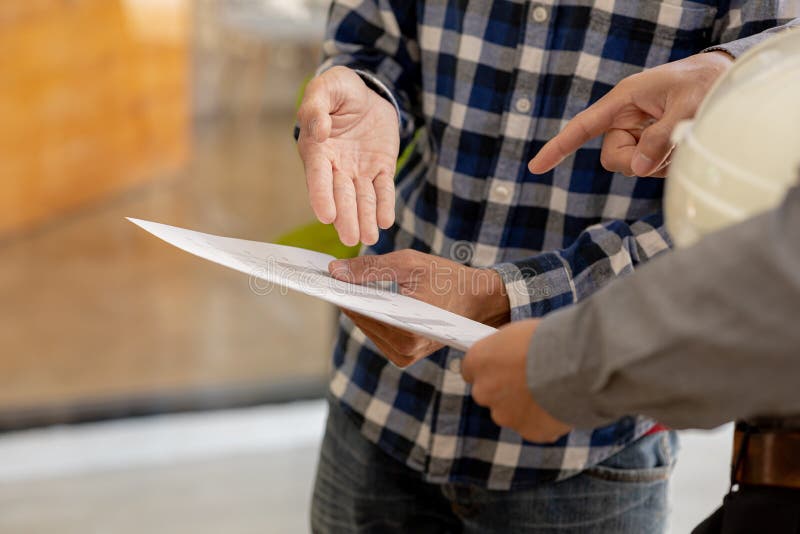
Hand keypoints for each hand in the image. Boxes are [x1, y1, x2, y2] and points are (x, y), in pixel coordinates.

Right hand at [297, 66, 400, 245]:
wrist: (366, 93)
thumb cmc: (339, 89)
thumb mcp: (326, 87)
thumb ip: (317, 107)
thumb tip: (320, 131)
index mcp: (318, 149)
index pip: (318, 176)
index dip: (321, 196)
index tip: (326, 215)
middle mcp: (337, 165)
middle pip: (341, 195)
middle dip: (346, 217)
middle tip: (350, 238)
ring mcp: (359, 170)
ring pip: (362, 198)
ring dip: (365, 218)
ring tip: (369, 238)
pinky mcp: (381, 169)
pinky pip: (384, 189)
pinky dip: (385, 205)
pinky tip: (386, 221)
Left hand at [329, 250, 510, 366]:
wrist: (481, 300)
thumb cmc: (448, 279)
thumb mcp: (409, 264)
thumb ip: (370, 268)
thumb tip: (334, 271)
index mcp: (405, 332)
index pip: (358, 311)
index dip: (340, 291)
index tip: (325, 276)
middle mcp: (403, 351)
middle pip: (360, 320)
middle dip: (350, 297)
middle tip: (336, 274)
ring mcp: (404, 356)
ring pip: (368, 327)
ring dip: (361, 306)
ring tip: (353, 283)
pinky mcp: (406, 356)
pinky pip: (379, 333)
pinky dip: (374, 315)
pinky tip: (371, 297)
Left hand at [462, 321, 572, 441]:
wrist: (576, 365)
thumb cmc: (548, 340)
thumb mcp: (517, 333)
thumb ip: (504, 351)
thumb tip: (507, 357)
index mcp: (478, 361)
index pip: (471, 369)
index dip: (489, 368)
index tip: (501, 367)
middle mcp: (484, 391)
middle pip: (489, 393)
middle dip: (505, 389)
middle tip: (530, 379)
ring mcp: (504, 414)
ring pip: (511, 413)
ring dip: (525, 406)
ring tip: (551, 391)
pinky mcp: (527, 431)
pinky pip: (534, 426)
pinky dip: (545, 418)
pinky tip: (560, 403)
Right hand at [528, 51, 733, 177]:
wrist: (723, 77)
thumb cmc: (703, 82)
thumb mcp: (686, 107)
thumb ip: (661, 138)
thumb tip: (637, 170)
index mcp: (623, 100)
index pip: (582, 127)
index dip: (558, 148)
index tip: (535, 167)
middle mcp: (626, 118)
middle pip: (613, 158)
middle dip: (639, 160)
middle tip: (671, 146)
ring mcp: (638, 133)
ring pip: (634, 166)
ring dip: (659, 162)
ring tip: (684, 137)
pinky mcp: (650, 144)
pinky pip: (650, 167)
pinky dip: (668, 163)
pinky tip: (683, 143)